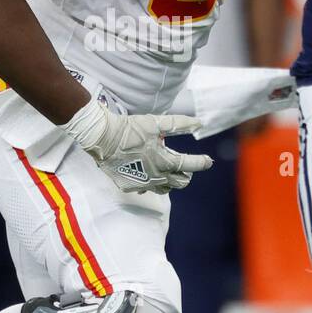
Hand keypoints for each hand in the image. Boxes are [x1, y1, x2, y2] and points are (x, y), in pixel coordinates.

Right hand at [63, 98, 212, 193]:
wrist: (102, 138)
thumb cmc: (131, 129)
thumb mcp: (157, 123)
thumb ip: (180, 124)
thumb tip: (200, 123)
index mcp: (166, 162)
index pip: (191, 165)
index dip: (202, 162)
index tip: (208, 160)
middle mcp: (156, 177)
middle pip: (181, 182)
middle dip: (186, 173)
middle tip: (185, 165)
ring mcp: (142, 184)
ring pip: (165, 189)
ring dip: (170, 180)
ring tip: (167, 169)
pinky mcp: (129, 186)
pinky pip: (146, 188)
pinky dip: (151, 182)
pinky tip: (148, 173)